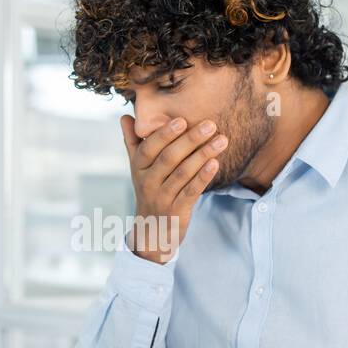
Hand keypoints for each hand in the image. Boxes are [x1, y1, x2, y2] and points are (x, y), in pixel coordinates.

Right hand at [120, 113, 226, 263]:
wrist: (152, 231)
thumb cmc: (150, 190)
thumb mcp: (138, 168)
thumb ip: (133, 141)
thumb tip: (125, 116)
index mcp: (138, 168)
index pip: (149, 147)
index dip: (165, 134)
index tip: (182, 119)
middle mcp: (147, 182)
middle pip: (169, 158)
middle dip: (190, 140)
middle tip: (210, 124)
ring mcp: (162, 198)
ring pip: (183, 173)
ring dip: (203, 155)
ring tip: (222, 140)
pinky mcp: (177, 211)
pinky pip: (191, 191)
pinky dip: (203, 177)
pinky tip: (215, 163)